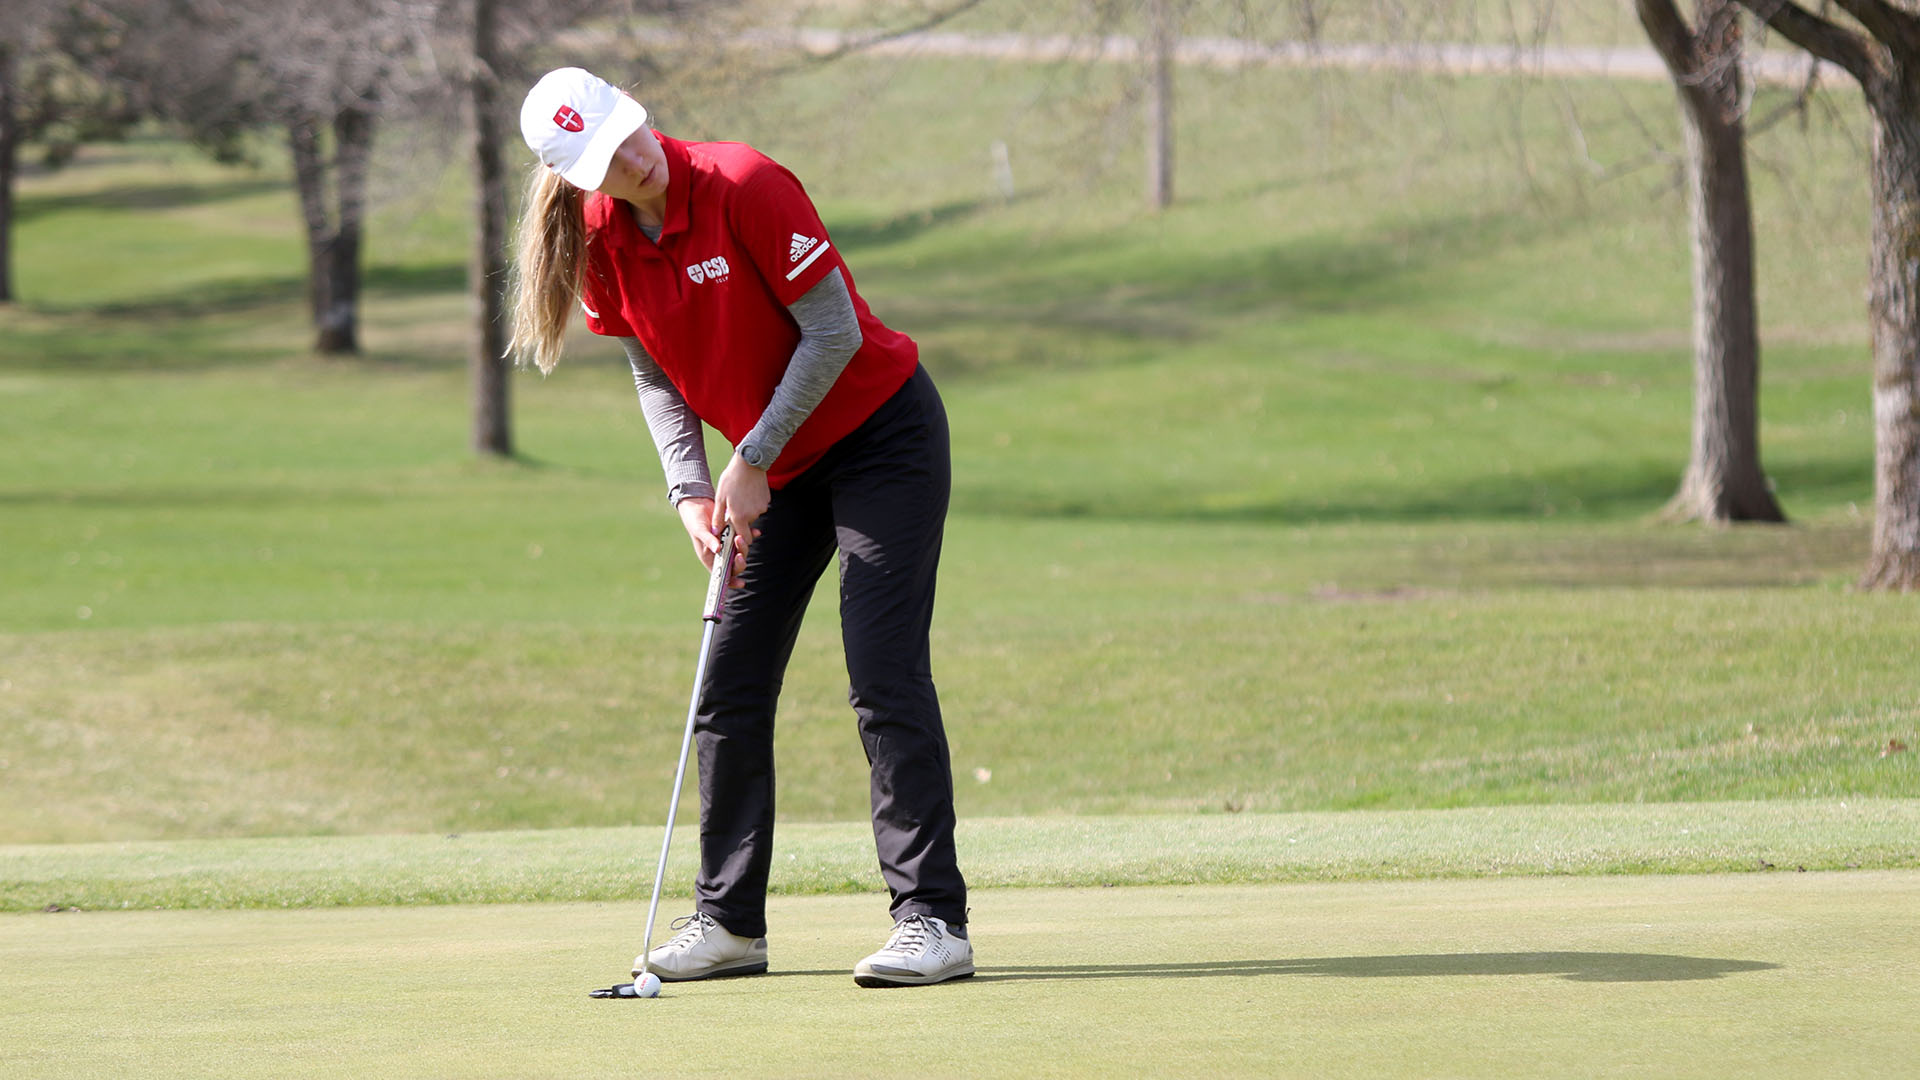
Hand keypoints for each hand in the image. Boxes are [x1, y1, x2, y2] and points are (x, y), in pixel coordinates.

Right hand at [676, 497, 747, 585]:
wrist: (698, 502)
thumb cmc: (694, 519)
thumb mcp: (699, 530)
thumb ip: (708, 539)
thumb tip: (718, 550)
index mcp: (709, 557)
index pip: (721, 574)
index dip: (731, 580)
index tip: (741, 582)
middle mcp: (720, 552)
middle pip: (734, 564)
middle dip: (739, 562)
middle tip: (740, 554)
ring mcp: (728, 542)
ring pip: (741, 551)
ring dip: (743, 547)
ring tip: (740, 537)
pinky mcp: (734, 532)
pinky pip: (745, 537)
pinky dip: (751, 535)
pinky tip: (756, 531)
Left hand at [711, 453, 769, 577]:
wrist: (749, 463)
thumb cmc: (731, 480)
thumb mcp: (720, 498)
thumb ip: (718, 517)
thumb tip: (715, 532)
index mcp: (739, 516)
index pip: (743, 538)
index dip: (738, 539)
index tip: (733, 535)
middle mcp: (752, 515)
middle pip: (747, 527)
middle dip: (741, 523)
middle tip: (733, 510)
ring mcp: (761, 508)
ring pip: (753, 516)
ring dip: (746, 512)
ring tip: (739, 497)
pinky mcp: (767, 501)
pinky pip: (759, 507)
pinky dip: (753, 504)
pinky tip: (747, 492)